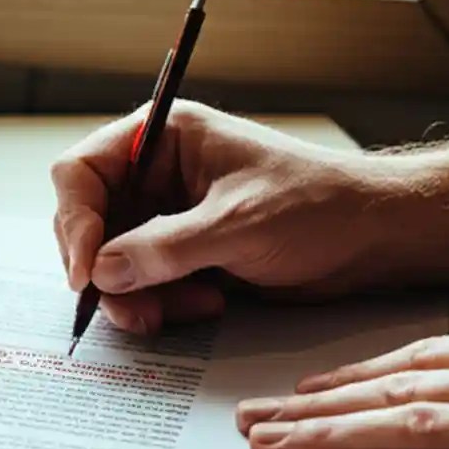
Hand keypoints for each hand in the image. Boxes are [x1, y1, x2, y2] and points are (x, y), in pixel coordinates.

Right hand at [50, 100, 448, 333]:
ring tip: (184, 310)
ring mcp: (163, 215)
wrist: (373, 239)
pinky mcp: (179, 253)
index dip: (75, 223)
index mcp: (162, 138)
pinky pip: (140, 284)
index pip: (80, 172)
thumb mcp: (237, 225)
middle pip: (87, 223)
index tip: (86, 272)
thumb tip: (102, 272)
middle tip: (131, 308)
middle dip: (107, 271)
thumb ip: (164, 248)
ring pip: (110, 263)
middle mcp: (153, 174)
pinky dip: (160, 305)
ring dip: (136, 297)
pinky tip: (206, 306)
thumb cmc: (317, 207)